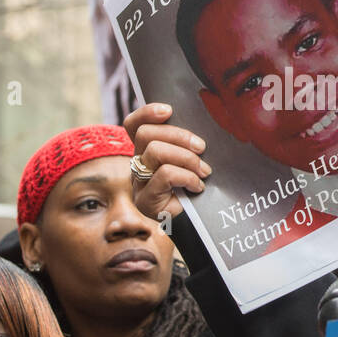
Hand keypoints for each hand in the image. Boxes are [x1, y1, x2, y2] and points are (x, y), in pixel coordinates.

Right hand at [124, 103, 211, 221]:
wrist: (200, 226)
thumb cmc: (199, 188)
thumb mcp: (192, 159)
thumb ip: (187, 143)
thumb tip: (202, 120)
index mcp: (146, 151)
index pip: (133, 125)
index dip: (146, 113)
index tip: (169, 110)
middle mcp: (137, 165)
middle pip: (145, 134)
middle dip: (178, 136)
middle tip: (201, 148)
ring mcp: (138, 184)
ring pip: (154, 151)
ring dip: (186, 158)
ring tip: (204, 170)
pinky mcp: (145, 201)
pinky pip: (164, 174)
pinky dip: (187, 177)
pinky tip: (198, 186)